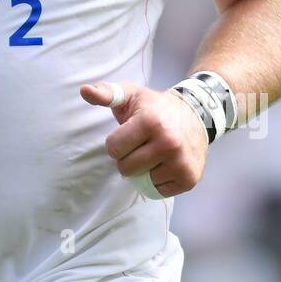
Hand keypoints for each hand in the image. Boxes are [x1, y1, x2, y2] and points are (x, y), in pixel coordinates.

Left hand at [80, 82, 208, 197]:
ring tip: (154, 153)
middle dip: (128, 158)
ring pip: (142, 181)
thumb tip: (84, 90)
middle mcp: (168, 143)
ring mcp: (181, 162)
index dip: (117, 142)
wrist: (196, 114)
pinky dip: (158, 181)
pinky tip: (166, 164)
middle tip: (142, 145)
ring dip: (144, 170)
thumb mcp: (131, 94)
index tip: (129, 134)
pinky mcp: (189, 178)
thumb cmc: (155, 107)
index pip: (113, 149)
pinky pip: (158, 191)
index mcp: (150, 122)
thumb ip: (105, 93)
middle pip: (126, 168)